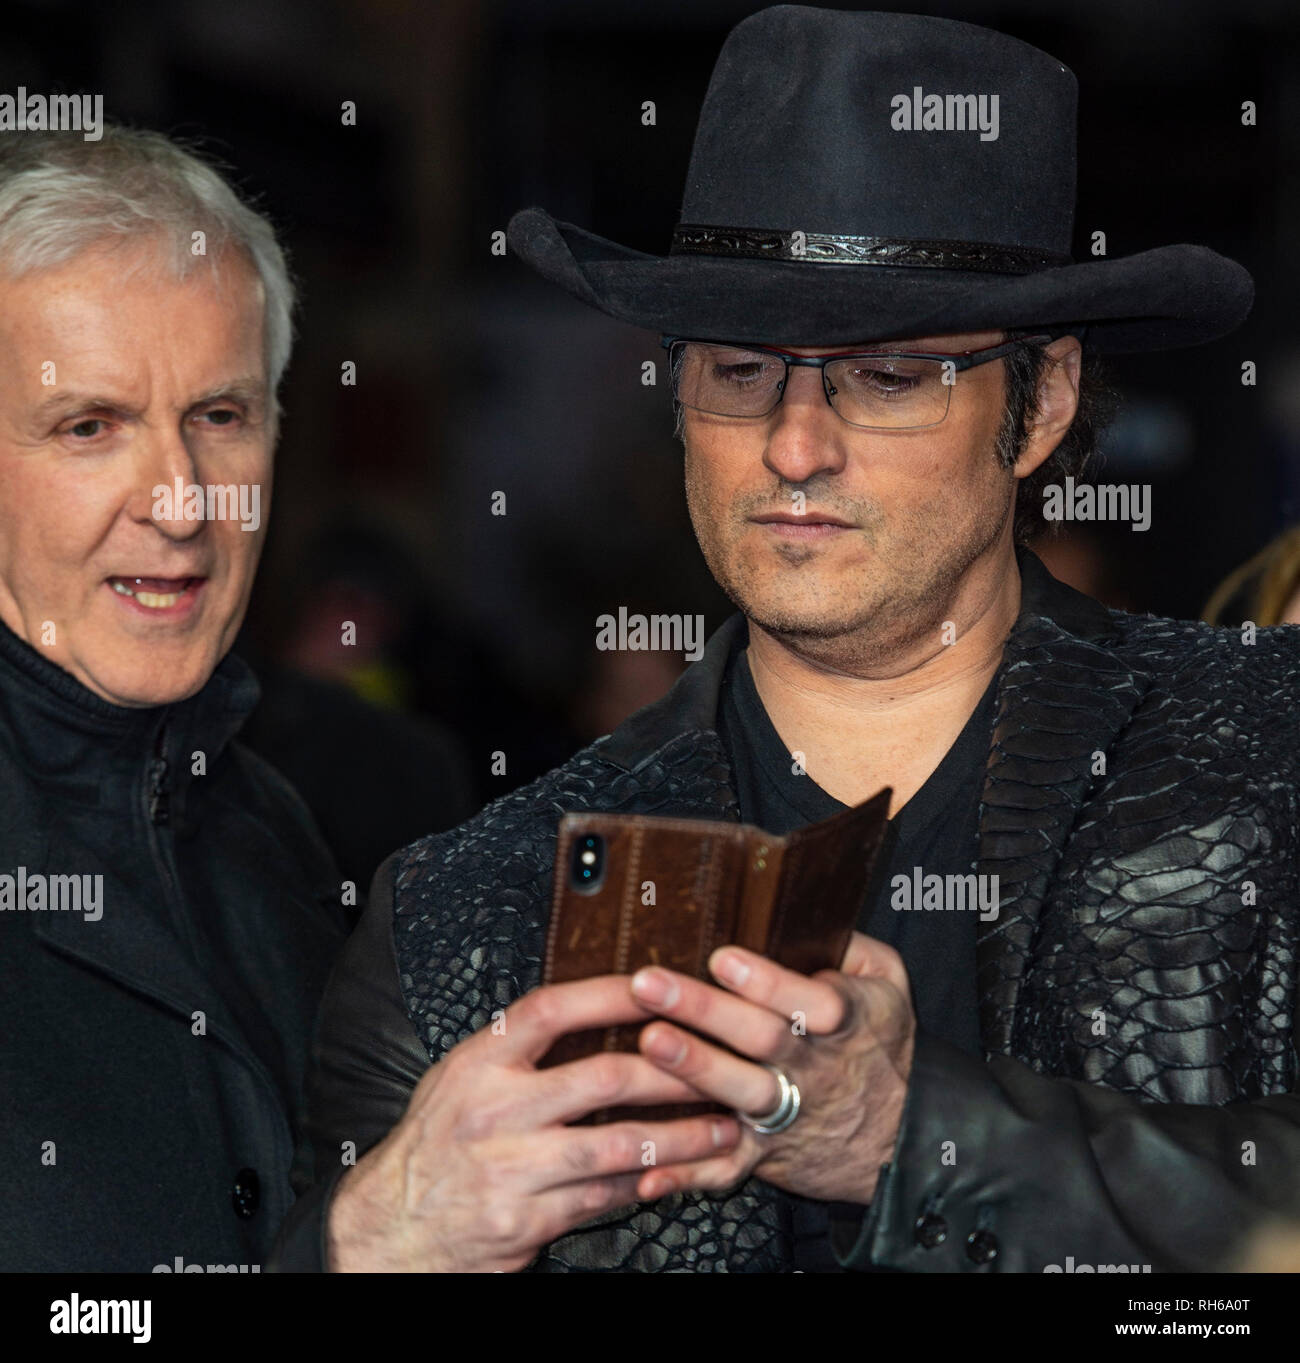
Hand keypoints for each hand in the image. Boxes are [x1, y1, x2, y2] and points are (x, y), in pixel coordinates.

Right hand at [326, 975, 742, 1271]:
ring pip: (619, 1144)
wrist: (391, 1228)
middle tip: (717, 1065)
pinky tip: (678, 1172)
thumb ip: (516, 1049)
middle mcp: (496, 1110)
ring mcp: (513, 1168)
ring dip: (682, 1136)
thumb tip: (590, 1010)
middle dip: (673, 1071)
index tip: (659, 986)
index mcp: (479, 1063)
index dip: (610, 995)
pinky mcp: (528, 1219)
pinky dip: (649, 1182)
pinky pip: (606, 1195)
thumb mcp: (459, 1079)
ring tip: (722, 1128)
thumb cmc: (434, 1146)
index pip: (553, 1011)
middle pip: (603, 1077)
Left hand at [628, 931, 915, 1204]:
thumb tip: (813, 914)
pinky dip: (687, 1173)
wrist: (904, 1139)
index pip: (812, 1001)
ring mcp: (789, 1114)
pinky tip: (649, 1167)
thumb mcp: (888, 984)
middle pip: (761, 1038)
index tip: (723, 958)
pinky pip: (724, 1167)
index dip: (768, 982)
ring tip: (649, 1042)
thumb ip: (853, 947)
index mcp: (847, 1021)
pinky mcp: (766, 1153)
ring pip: (740, 1092)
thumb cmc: (881, 1044)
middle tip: (650, 984)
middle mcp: (814, 1067)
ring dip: (693, 1068)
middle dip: (704, 1010)